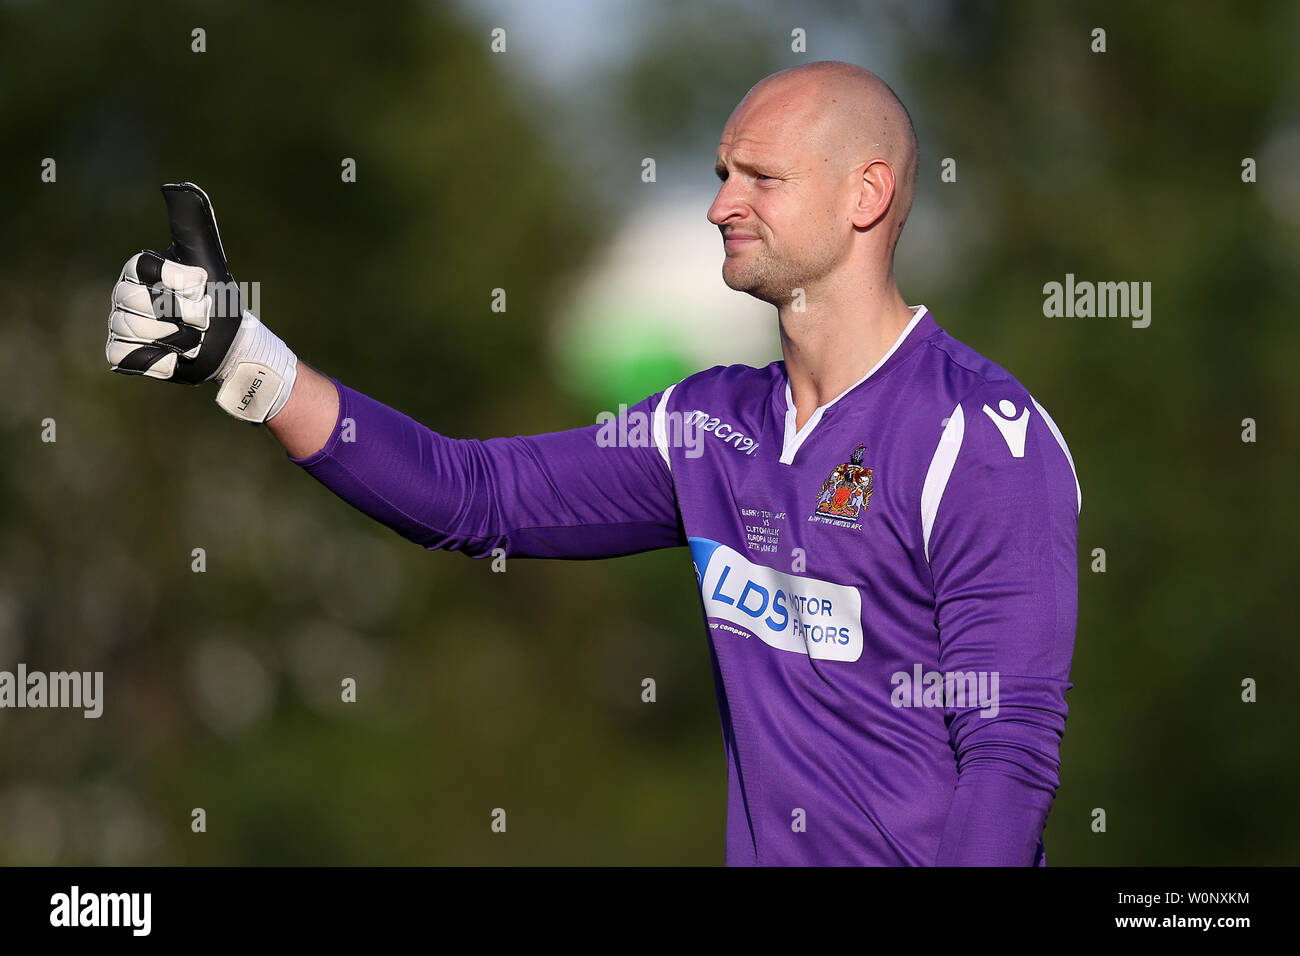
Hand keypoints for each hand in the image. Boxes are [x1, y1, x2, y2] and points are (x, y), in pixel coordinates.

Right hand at [106, 183, 296, 421]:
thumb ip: (192, 224)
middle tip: (202, 319)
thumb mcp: (209, 259)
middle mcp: (124, 294)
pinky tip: (176, 357)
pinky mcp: (125, 355)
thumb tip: (174, 186)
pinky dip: (157, 360)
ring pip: (134, 330)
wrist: (227, 345)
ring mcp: (121, 324)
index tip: (201, 286)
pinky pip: (127, 357)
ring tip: (192, 338)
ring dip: (174, 338)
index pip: (142, 268)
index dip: (175, 280)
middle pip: (137, 302)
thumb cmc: (218, 298)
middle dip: (179, 313)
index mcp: (140, 270)